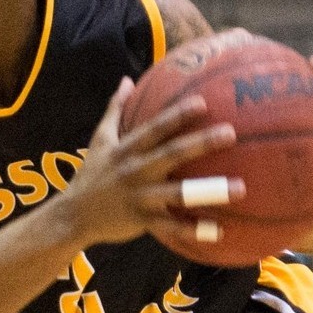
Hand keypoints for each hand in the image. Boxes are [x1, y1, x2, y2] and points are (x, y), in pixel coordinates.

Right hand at [58, 78, 241, 246]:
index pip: (155, 128)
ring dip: (210, 191)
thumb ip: (114, 109)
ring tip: (241, 188)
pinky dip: (194, 231)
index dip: (178, 115)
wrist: (72, 216)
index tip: (203, 102)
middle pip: (172, 154)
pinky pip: (172, 228)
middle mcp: (135, 170)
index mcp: (127, 149)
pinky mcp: (142, 221)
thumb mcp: (99, 139)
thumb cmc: (91, 175)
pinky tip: (221, 231)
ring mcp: (140, 197)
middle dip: (201, 143)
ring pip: (178, 194)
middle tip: (230, 133)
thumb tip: (125, 80)